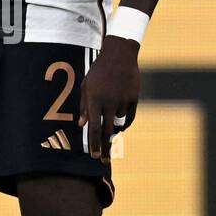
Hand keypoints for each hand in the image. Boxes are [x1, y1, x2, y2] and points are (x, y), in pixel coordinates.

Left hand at [79, 35, 139, 159]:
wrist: (119, 55)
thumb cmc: (99, 71)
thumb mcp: (86, 86)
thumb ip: (84, 106)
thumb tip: (81, 125)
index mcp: (95, 99)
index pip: (93, 127)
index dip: (93, 143)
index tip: (94, 156)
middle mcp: (109, 102)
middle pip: (107, 130)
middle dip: (104, 147)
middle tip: (104, 160)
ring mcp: (123, 100)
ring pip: (118, 123)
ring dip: (114, 129)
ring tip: (110, 130)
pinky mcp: (134, 98)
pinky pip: (129, 117)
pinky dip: (124, 123)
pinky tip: (120, 126)